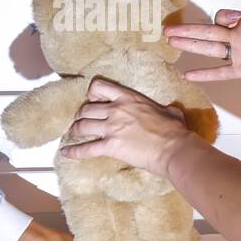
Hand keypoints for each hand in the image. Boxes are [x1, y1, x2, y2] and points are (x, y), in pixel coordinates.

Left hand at [60, 77, 195, 176]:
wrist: (174, 149)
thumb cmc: (175, 131)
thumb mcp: (170, 112)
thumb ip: (165, 110)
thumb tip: (172, 111)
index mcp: (129, 98)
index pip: (100, 87)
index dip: (91, 93)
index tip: (92, 100)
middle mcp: (116, 110)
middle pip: (86, 109)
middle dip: (80, 115)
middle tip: (80, 121)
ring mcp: (112, 128)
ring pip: (82, 126)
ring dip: (75, 130)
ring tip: (73, 134)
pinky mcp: (110, 146)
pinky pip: (86, 148)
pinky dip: (74, 151)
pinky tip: (66, 153)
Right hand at [163, 0, 240, 91]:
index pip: (223, 17)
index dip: (222, 16)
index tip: (231, 19)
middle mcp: (239, 38)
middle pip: (207, 33)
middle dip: (187, 30)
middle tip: (166, 29)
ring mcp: (239, 55)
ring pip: (209, 50)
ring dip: (190, 46)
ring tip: (170, 43)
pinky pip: (220, 72)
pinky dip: (204, 74)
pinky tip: (188, 75)